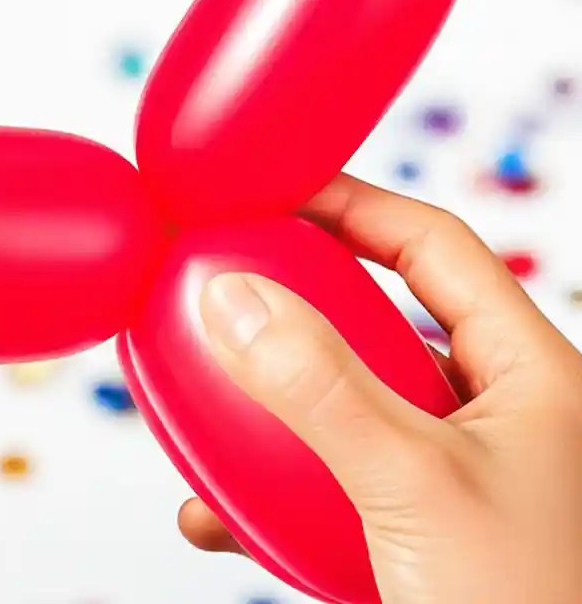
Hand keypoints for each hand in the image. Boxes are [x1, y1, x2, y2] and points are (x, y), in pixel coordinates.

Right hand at [181, 174, 581, 602]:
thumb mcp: (415, 485)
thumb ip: (320, 387)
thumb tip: (231, 297)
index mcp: (529, 376)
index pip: (432, 249)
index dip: (348, 205)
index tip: (265, 190)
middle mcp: (484, 417)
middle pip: (368, 327)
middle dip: (282, 317)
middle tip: (211, 295)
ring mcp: (440, 479)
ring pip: (334, 414)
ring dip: (259, 419)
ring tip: (197, 418)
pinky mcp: (402, 536)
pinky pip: (318, 491)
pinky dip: (259, 500)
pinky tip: (215, 519)